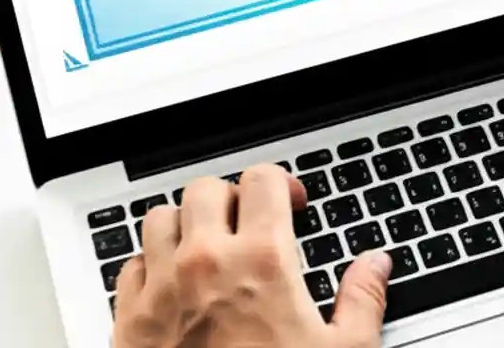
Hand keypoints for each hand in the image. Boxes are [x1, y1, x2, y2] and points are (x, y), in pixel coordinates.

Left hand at [113, 164, 391, 347]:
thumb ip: (362, 299)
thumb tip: (376, 266)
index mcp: (262, 262)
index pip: (261, 180)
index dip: (281, 183)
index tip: (290, 202)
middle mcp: (205, 264)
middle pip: (205, 189)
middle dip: (232, 198)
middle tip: (251, 222)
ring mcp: (160, 290)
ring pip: (160, 219)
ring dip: (186, 225)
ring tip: (209, 245)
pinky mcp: (128, 322)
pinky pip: (130, 266)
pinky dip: (151, 265)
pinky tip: (173, 285)